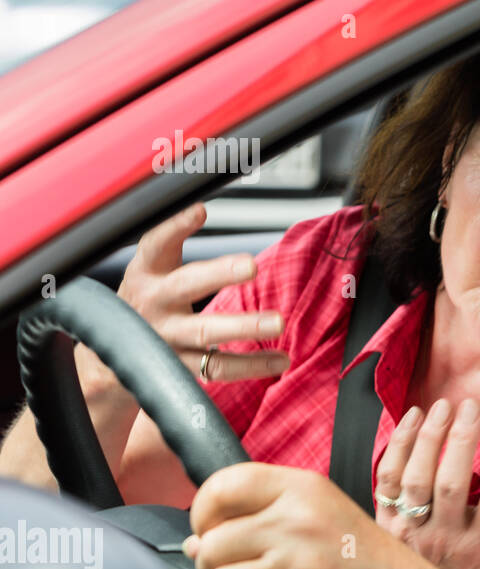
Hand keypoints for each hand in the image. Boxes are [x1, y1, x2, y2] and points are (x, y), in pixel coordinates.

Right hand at [92, 201, 289, 388]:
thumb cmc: (145, 297)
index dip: (175, 227)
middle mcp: (152, 304)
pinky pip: (218, 367)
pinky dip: (252, 365)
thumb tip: (199, 200)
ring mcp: (164, 339)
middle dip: (218, 274)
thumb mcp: (151, 267)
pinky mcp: (179, 368)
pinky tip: (280, 359)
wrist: (110, 355)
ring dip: (244, 327)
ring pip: (204, 332)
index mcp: (145, 273)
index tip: (199, 210)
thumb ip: (173, 237)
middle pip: (185, 286)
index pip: (155, 245)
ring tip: (278, 322)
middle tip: (252, 265)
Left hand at [374, 398, 479, 568]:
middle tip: (474, 407)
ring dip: (430, 439)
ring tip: (446, 406)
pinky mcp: (385, 521)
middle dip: (463, 441)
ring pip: (416, 479)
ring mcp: (411, 531)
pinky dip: (399, 446)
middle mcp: (444, 539)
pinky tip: (416, 418)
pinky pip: (388, 479)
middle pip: (451, 485)